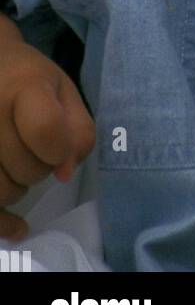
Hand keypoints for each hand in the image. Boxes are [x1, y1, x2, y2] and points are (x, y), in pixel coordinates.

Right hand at [0, 38, 95, 239]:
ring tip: (19, 164)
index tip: (59, 147)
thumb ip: (77, 129)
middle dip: (41, 167)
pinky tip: (19, 227)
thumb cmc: (26, 78)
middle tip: (36, 148)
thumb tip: (65, 172)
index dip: (59, 148)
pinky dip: (2, 223)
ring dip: (19, 188)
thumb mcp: (63, 90)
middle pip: (26, 169)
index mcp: (22, 87)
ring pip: (2, 192)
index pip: (44, 129)